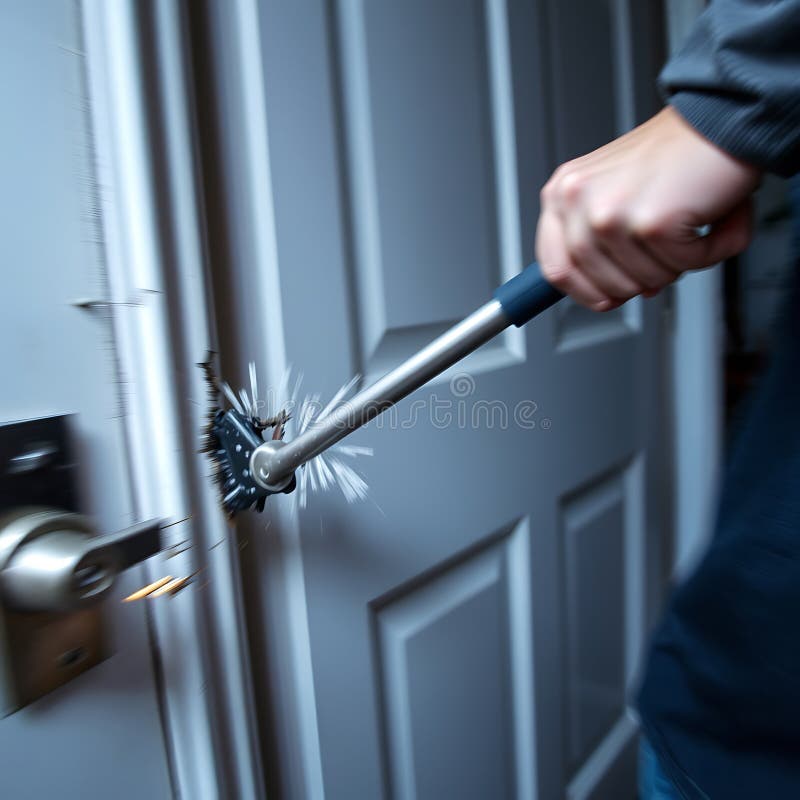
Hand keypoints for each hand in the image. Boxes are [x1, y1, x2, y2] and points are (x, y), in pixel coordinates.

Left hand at [535, 105, 760, 310]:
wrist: (724, 119)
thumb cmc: (675, 153)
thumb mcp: (614, 193)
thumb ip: (600, 246)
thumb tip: (610, 295)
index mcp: (562, 193)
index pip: (555, 268)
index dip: (585, 291)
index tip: (604, 295)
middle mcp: (578, 200)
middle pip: (600, 286)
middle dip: (641, 279)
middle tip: (665, 247)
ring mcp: (609, 213)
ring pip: (641, 283)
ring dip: (677, 263)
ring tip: (687, 224)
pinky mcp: (650, 223)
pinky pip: (681, 267)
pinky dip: (708, 250)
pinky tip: (708, 219)